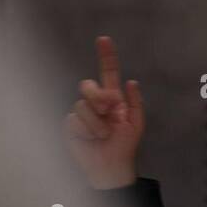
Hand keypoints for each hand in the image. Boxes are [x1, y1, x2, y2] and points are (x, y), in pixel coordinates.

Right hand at [63, 36, 144, 188]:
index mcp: (112, 99)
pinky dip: (86, 130)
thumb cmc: (124, 146)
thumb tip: (131, 82)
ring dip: (97, 122)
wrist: (110, 166)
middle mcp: (95, 103)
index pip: (108, 73)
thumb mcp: (136, 123)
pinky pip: (74, 119)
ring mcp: (82, 114)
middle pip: (88, 85)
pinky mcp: (71, 125)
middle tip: (110, 109)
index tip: (103, 40)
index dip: (106, 56)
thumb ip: (135, 102)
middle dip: (98, 96)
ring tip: (104, 135)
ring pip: (83, 105)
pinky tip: (91, 139)